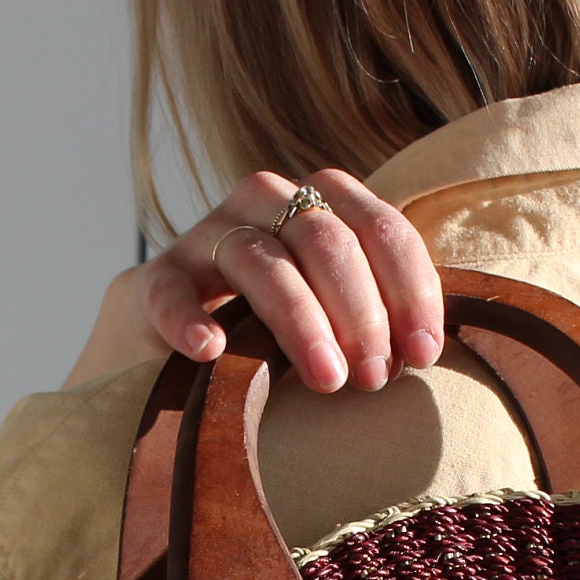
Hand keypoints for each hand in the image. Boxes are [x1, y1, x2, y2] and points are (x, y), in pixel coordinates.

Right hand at [60, 169, 445, 391]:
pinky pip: (169, 290)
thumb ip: (379, 315)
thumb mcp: (337, 310)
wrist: (178, 328)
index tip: (423, 353)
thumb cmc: (279, 323)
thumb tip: (421, 356)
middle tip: (373, 378)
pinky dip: (189, 319)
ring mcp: (209, 234)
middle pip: (324, 238)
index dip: (409, 288)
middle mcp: (267, 201)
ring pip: (260, 259)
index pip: (380, 227)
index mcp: (324, 201)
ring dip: (299, 319)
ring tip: (326, 379)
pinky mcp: (156, 276)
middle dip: (358, 310)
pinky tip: (211, 351)